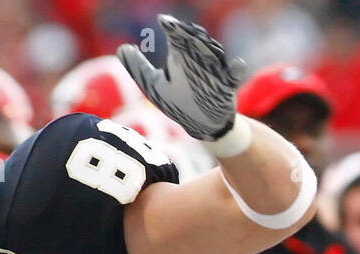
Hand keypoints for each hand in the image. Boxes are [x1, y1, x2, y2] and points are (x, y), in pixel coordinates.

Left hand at [117, 15, 246, 142]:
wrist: (201, 125)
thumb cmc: (178, 102)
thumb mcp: (155, 86)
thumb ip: (139, 68)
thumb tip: (122, 48)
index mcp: (181, 55)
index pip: (178, 36)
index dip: (172, 27)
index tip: (163, 22)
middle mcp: (199, 60)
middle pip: (197, 41)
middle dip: (190, 34)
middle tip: (180, 30)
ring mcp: (215, 72)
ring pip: (215, 54)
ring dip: (209, 48)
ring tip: (201, 42)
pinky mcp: (227, 87)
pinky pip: (235, 76)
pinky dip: (237, 70)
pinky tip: (238, 64)